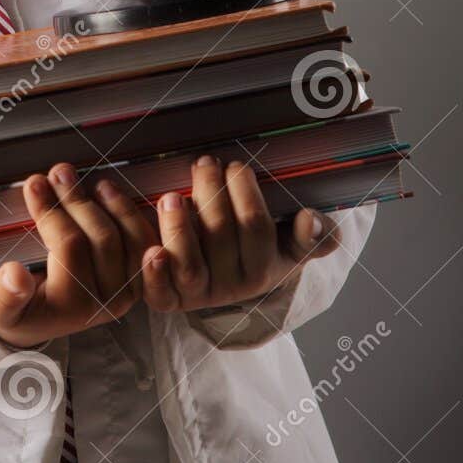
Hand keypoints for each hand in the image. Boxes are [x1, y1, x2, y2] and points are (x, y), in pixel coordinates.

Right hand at [0, 163, 160, 348]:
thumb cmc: (15, 310)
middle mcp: (106, 301)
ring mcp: (127, 290)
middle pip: (102, 238)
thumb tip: (13, 275)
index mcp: (73, 305)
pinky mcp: (137, 279)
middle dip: (77, 200)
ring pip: (129, 237)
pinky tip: (112, 193)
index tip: (33, 184)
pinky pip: (143, 242)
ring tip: (88, 179)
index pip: (69, 246)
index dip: (51, 211)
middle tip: (58, 172)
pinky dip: (132, 215)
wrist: (37, 324)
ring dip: (111, 203)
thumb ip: (3, 295)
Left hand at [140, 154, 342, 313]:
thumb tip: (312, 220)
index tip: (236, 165)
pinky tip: (150, 251)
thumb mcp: (289, 246)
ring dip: (178, 227)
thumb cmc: (255, 251)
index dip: (244, 192)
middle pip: (220, 235)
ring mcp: (198, 294)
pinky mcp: (169, 300)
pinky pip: (160, 294)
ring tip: (171, 195)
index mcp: (262, 269)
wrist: (223, 283)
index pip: (256, 227)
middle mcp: (231, 285)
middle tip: (204, 163)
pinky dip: (153, 273)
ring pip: (189, 263)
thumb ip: (311, 236)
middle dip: (210, 192)